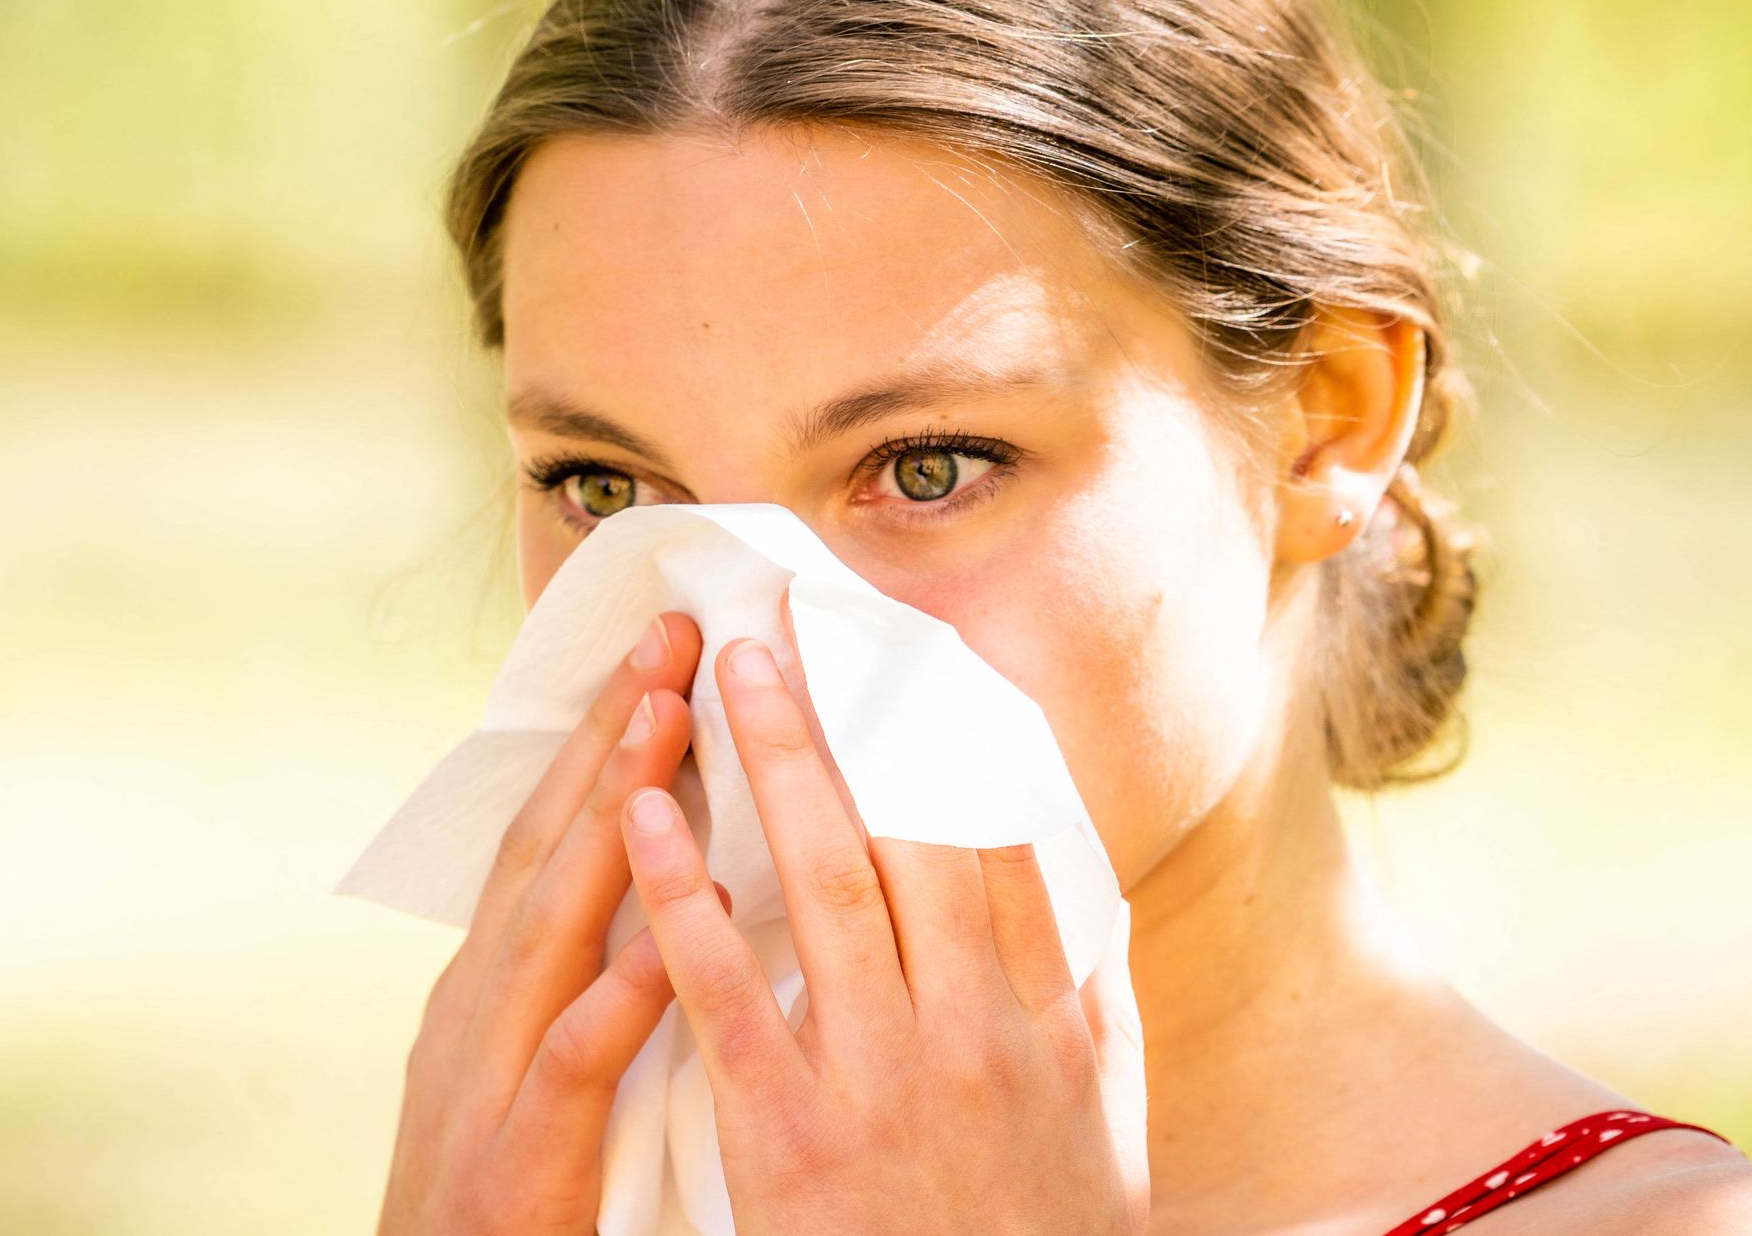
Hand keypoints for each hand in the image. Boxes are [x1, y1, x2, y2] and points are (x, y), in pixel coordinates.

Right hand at [378, 611, 720, 1234]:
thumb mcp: (532, 1061)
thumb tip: (656, 887)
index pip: (555, 831)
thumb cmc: (504, 1195)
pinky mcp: (514, 1154)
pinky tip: (665, 938)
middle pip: (548, 841)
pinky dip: (614, 991)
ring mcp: (488, 1073)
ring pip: (552, 922)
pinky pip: (573, 1061)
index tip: (668, 645)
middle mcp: (480, 1003)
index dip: (607, 736)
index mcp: (493, 980)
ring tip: (669, 723)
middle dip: (611, 732)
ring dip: (610, 816)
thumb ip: (578, 974)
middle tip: (673, 630)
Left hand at [617, 633, 1150, 1233]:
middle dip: (856, 712)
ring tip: (728, 672)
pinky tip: (644, 823)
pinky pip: (730, 996)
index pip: (1006, 835)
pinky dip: (683, 900)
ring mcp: (885, 1081)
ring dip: (774, 767)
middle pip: (915, 832)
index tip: (914, 639)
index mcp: (1056, 1016)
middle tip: (800, 612)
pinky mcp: (793, 1139)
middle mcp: (979, 1030)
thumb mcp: (1108, 1122)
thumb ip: (1097, 998)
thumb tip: (1087, 885)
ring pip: (828, 886)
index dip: (957, 726)